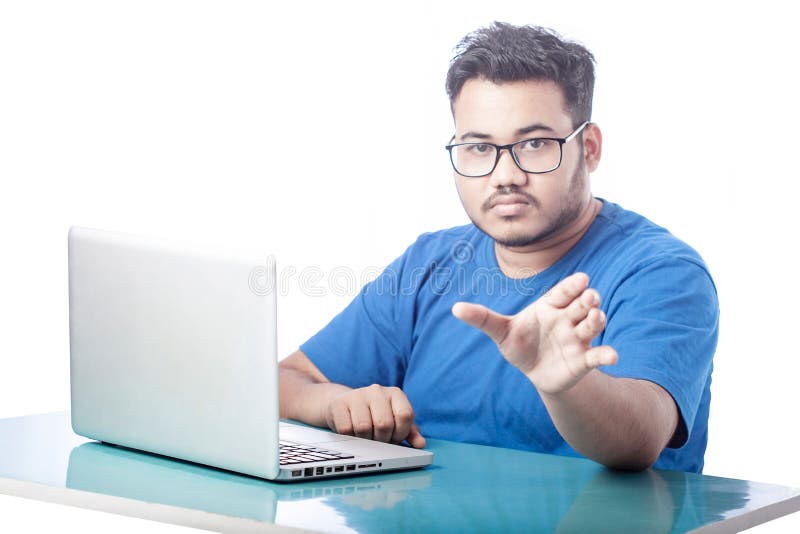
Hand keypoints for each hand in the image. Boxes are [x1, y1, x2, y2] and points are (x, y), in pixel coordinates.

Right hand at [325, 384, 426, 447]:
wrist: (345, 404)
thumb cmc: (375, 416)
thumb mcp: (395, 422)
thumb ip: (410, 433)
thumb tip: (420, 444)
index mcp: (395, 393)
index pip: (405, 415)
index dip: (400, 433)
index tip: (394, 437)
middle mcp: (377, 390)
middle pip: (384, 424)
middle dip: (382, 439)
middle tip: (378, 439)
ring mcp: (357, 395)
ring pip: (364, 428)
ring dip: (365, 440)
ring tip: (365, 436)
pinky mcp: (339, 404)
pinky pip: (346, 429)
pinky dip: (350, 437)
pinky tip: (352, 432)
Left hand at [452, 272, 617, 394]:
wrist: (534, 372)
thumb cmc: (520, 345)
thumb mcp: (501, 332)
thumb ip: (482, 318)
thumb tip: (454, 308)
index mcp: (549, 306)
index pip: (563, 292)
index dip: (572, 286)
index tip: (582, 278)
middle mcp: (567, 319)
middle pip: (581, 305)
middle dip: (587, 300)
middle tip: (590, 296)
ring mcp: (577, 338)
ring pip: (592, 325)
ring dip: (597, 320)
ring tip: (597, 317)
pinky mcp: (583, 360)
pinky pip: (597, 355)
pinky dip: (607, 354)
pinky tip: (613, 356)